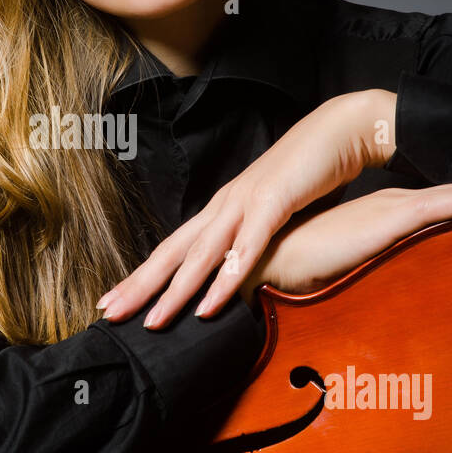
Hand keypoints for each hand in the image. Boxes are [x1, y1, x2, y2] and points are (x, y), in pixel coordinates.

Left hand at [97, 89, 397, 327]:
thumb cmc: (310, 174)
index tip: (115, 302)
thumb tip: (246, 272)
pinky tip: (210, 306)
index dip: (144, 276)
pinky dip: (227, 278)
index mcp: (221, 209)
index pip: (173, 248)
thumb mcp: (275, 215)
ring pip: (201, 254)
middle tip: (109, 314)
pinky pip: (246, 248)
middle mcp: (224, 205)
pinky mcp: (273, 202)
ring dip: (176, 291)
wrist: (343, 130)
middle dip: (140, 285)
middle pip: (172, 252)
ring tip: (152, 321)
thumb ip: (256, 240)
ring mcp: (245, 202)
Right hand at [239, 183, 451, 310]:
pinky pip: (442, 207)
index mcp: (383, 216)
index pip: (437, 208)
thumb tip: (387, 294)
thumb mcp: (347, 271)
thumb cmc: (303, 272)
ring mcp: (391, 210)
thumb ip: (370, 272)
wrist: (272, 261)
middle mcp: (392, 206)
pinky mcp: (389, 220)